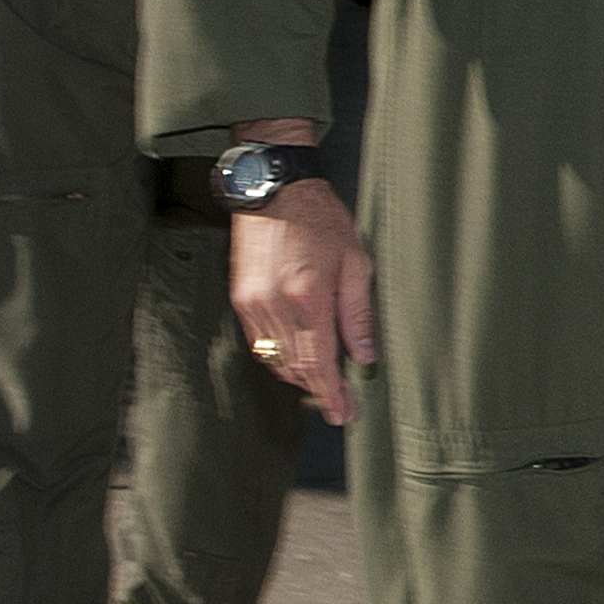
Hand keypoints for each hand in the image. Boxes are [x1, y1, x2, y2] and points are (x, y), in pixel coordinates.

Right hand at [231, 177, 375, 425]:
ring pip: (275, 359)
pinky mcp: (239, 297)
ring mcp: (252, 302)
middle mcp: (275, 304)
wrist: (273, 188)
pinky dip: (278, 356)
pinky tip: (296, 358)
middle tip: (339, 406)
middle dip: (319, 390)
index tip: (344, 415)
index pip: (319, 362)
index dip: (332, 393)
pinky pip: (259, 342)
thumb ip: (358, 313)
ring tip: (322, 384)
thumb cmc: (321, 218)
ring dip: (298, 375)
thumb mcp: (355, 261)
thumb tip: (364, 357)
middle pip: (297, 366)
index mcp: (308, 296)